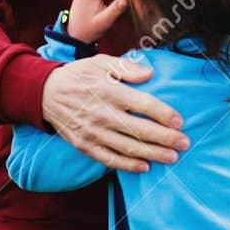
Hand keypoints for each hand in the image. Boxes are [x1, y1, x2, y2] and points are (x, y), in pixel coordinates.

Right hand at [41, 55, 186, 172]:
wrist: (45, 93)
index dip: (163, 113)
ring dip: (152, 154)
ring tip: (172, 157)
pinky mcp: (84, 145)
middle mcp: (101, 112)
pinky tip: (145, 167)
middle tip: (184, 143)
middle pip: (139, 129)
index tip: (179, 121)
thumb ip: (126, 67)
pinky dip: (128, 165)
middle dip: (165, 138)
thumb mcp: (100, 62)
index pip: (142, 103)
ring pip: (127, 147)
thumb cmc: (79, 76)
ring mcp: (92, 131)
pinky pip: (109, 159)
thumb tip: (149, 74)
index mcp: (108, 90)